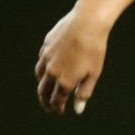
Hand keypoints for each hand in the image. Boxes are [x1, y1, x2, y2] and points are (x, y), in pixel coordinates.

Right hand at [35, 0, 134, 114]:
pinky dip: (43, 69)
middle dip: (45, 101)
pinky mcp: (46, 46)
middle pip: (43, 91)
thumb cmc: (94, 49)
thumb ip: (84, 93)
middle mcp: (52, 72)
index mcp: (64, 81)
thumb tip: (78, 110)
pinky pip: (41, 61)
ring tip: (47, 88)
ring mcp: (46, 58)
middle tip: (48, 107)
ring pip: (39, 76)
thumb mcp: (93, 74)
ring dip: (42, 85)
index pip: (56, 101)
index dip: (57, 108)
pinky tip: (48, 68)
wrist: (87, 23)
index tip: (60, 111)